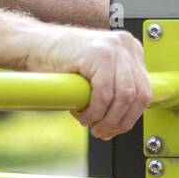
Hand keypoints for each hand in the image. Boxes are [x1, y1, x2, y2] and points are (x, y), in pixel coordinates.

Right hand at [25, 26, 151, 138]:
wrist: (33, 46)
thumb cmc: (60, 61)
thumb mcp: (97, 71)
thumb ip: (115, 86)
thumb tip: (126, 118)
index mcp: (130, 49)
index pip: (144, 90)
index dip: (131, 117)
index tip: (116, 129)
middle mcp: (126, 45)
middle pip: (138, 95)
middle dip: (120, 122)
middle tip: (103, 132)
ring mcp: (113, 47)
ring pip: (124, 97)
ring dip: (107, 119)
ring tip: (91, 125)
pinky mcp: (99, 53)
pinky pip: (105, 93)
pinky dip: (94, 111)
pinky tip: (82, 115)